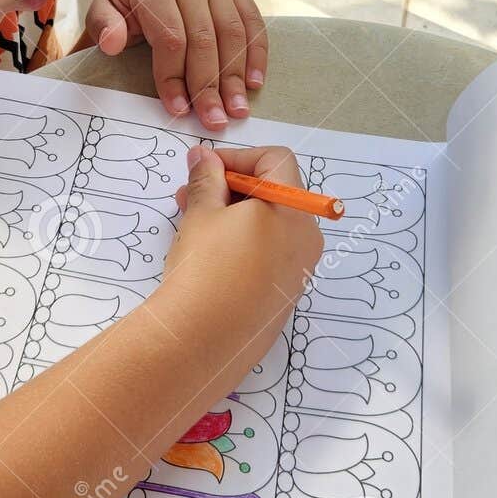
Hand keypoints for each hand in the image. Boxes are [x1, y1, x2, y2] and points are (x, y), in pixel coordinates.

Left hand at [82, 0, 267, 128]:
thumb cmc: (126, 8)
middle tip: (214, 121)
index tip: (178, 111)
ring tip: (237, 110)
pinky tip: (254, 84)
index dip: (175, 78)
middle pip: (204, 40)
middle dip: (209, 86)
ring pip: (232, 35)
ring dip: (236, 77)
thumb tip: (112, 42)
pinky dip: (257, 55)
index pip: (171, 39)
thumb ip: (102, 26)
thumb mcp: (103, 13)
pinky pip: (253, 24)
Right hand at [161, 144, 324, 373]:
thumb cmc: (206, 266)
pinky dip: (243, 243)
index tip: (204, 169)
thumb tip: (204, 157)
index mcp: (294, 209)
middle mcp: (307, 237)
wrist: (205, 340)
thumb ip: (207, 178)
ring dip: (233, 215)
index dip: (239, 157)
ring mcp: (299, 269)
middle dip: (231, 187)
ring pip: (270, 226)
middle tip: (189, 195)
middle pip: (275, 193)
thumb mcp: (202, 213)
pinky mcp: (285, 295)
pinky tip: (209, 255)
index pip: (276, 160)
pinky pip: (269, 255)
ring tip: (191, 224)